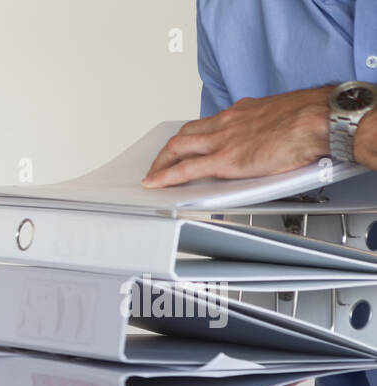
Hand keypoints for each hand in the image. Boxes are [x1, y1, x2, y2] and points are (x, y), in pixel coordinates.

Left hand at [142, 87, 331, 187]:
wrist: (321, 119)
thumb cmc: (312, 118)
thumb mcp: (282, 116)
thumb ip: (268, 127)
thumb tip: (271, 137)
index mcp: (243, 112)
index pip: (208, 123)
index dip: (193, 135)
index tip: (188, 144)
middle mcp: (227, 122)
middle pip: (186, 133)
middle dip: (169, 149)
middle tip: (161, 161)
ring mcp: (223, 141)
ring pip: (179, 148)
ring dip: (161, 162)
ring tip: (153, 175)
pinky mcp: (225, 160)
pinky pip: (186, 170)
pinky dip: (165, 177)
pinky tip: (154, 184)